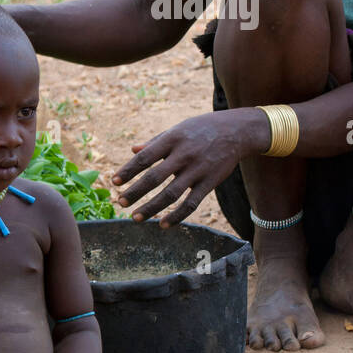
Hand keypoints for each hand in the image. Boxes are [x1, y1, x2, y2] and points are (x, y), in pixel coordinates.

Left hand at [112, 110, 260, 226]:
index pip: (145, 157)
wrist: (238, 130)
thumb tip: (133, 150)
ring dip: (151, 207)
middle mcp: (184, 154)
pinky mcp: (210, 182)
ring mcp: (198, 169)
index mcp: (173, 139)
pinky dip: (177, 216)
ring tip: (136, 217)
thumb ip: (156, 141)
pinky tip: (163, 224)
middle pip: (154, 178)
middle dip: (135, 192)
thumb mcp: (179, 129)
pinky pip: (191, 203)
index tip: (114, 182)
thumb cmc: (203, 128)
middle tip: (120, 203)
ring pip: (171, 194)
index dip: (128, 171)